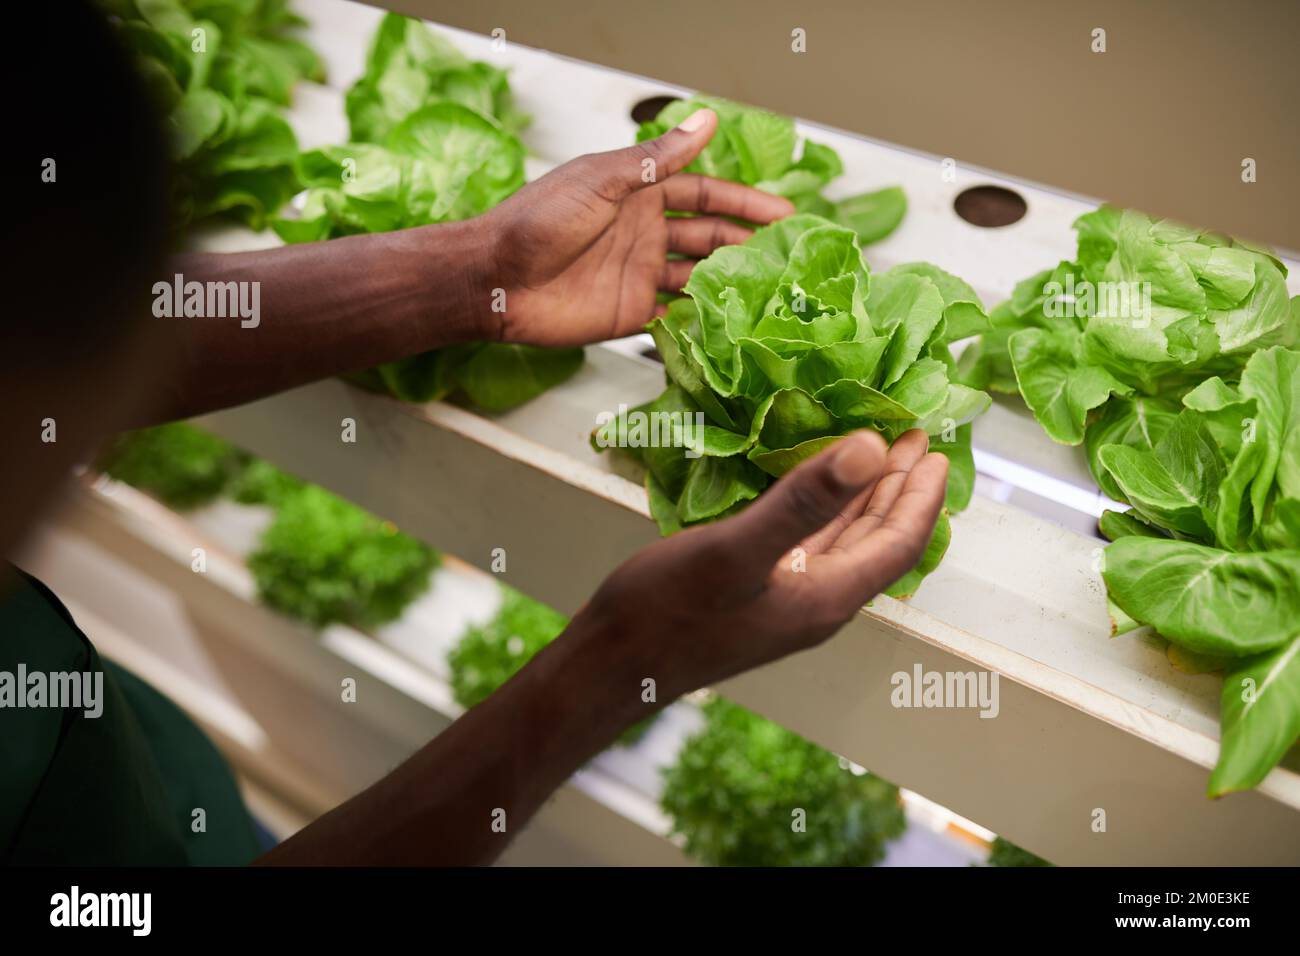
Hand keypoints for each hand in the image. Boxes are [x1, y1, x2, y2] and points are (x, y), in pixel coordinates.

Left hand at [479, 108, 793, 347]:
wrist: (496, 278)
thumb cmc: (539, 221)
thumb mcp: (603, 179)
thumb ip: (658, 158)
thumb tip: (706, 120)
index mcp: (639, 192)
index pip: (705, 194)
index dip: (744, 203)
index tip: (784, 215)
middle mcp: (644, 231)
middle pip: (709, 235)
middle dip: (748, 243)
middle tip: (788, 257)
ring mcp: (639, 273)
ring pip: (698, 274)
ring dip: (730, 279)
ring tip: (771, 289)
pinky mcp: (629, 312)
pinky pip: (674, 314)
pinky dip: (702, 316)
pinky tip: (732, 321)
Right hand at [580, 429, 948, 701]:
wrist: (609, 665)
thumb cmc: (665, 611)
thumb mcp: (735, 550)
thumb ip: (804, 503)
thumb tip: (872, 451)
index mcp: (826, 596)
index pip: (898, 542)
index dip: (922, 496)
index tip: (937, 448)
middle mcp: (817, 602)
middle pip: (878, 541)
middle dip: (901, 489)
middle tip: (916, 439)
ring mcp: (786, 599)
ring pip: (845, 542)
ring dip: (867, 497)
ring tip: (882, 455)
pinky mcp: (757, 593)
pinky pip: (810, 545)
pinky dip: (826, 511)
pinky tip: (817, 491)